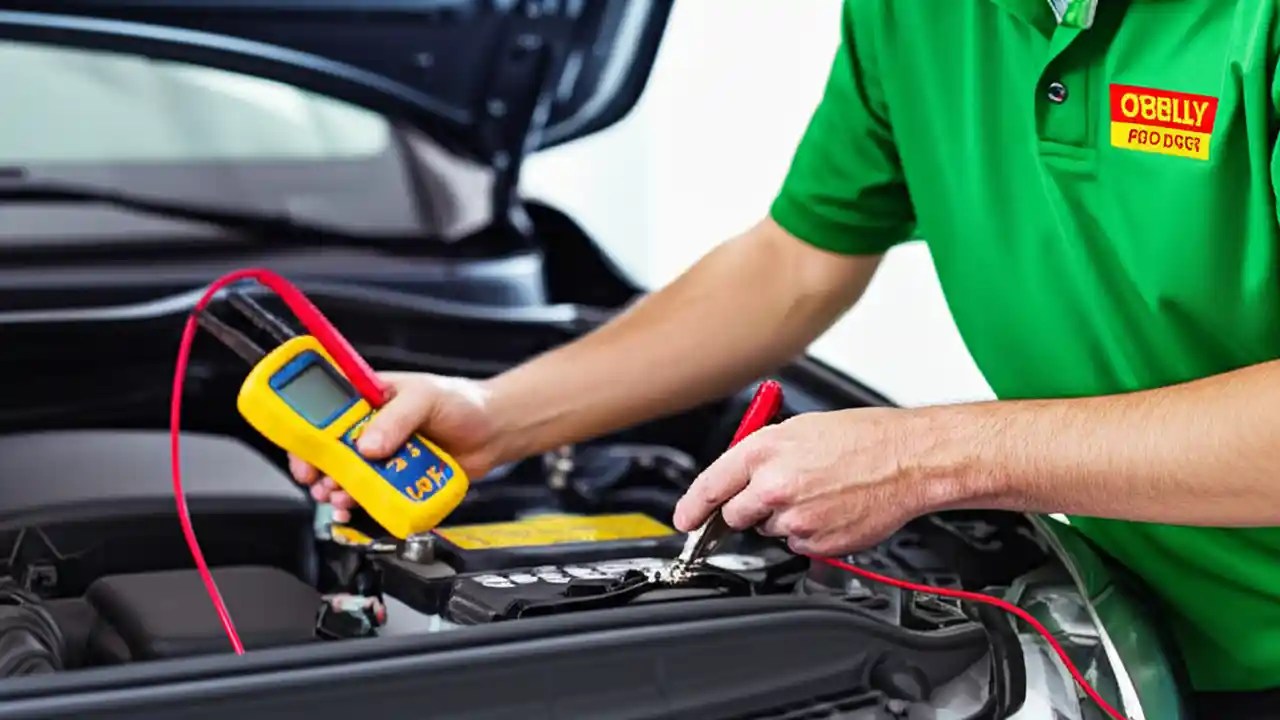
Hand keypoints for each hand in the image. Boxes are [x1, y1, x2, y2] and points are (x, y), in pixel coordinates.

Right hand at [289, 372, 502, 522]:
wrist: (494, 432)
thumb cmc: (462, 402)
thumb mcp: (425, 398)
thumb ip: (396, 418)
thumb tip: (368, 444)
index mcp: (368, 398)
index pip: (325, 412)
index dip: (308, 431)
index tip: (305, 451)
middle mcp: (371, 428)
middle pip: (330, 450)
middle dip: (319, 468)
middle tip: (318, 481)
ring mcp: (383, 456)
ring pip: (347, 476)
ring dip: (337, 489)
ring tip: (338, 496)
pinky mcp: (397, 480)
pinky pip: (372, 496)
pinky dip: (360, 504)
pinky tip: (355, 507)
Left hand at [672, 408, 953, 556]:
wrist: (907, 460)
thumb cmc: (863, 438)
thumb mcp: (800, 428)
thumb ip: (762, 454)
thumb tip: (740, 474)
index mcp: (763, 451)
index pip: (709, 486)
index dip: (692, 507)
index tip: (683, 519)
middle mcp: (773, 486)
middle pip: (735, 515)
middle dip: (747, 509)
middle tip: (777, 494)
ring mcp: (794, 518)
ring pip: (769, 529)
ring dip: (784, 517)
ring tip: (819, 492)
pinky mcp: (816, 542)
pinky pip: (797, 543)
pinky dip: (809, 532)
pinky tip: (831, 508)